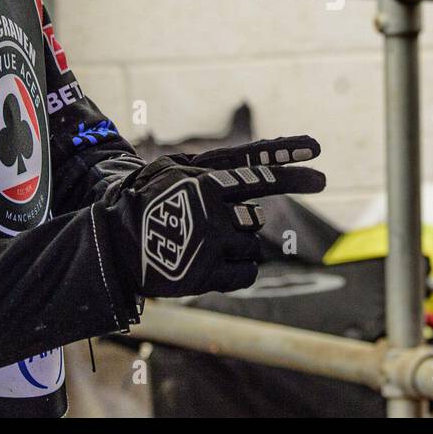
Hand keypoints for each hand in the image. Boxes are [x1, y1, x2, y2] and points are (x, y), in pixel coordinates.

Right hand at [98, 136, 324, 297]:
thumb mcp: (176, 168)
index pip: (258, 174)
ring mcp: (209, 243)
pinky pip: (247, 273)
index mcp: (206, 182)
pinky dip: (240, 270)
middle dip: (240, 223)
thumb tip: (262, 168)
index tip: (319, 158)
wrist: (114, 241)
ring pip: (253, 245)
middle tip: (211, 225)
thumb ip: (217, 166)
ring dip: (237, 246)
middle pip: (256, 218)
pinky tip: (216, 265)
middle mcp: (212, 211)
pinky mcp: (204, 275)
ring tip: (202, 244)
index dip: (290, 165)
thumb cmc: (148, 199)